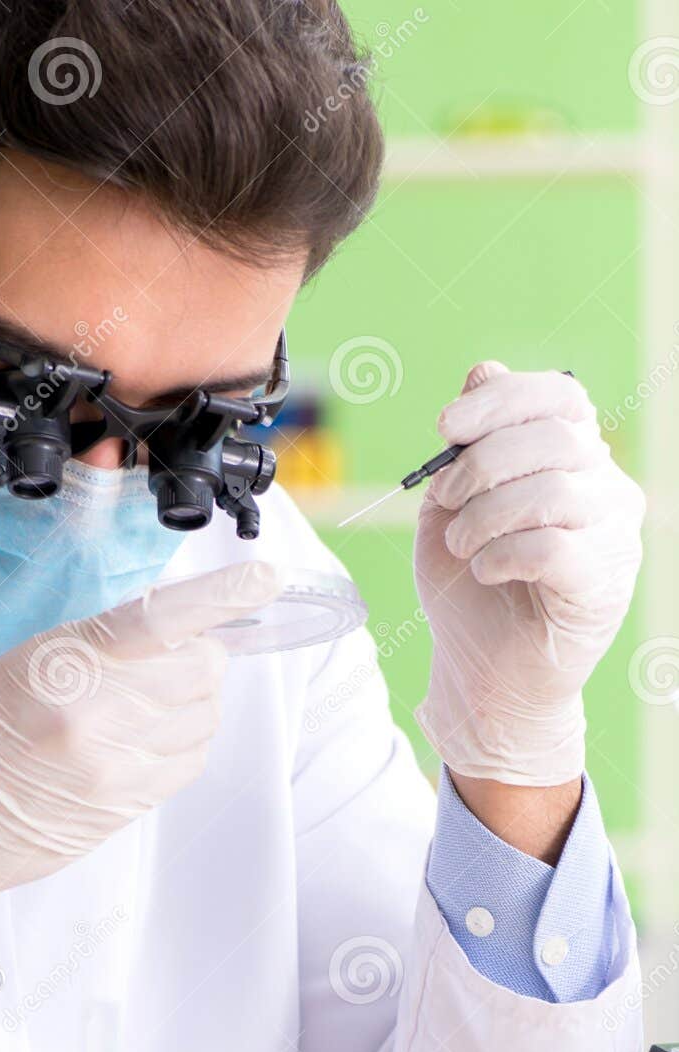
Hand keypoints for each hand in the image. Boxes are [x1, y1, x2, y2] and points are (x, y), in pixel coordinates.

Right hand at [0, 561, 281, 920]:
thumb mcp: (7, 669)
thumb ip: (85, 651)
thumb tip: (157, 638)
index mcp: (55, 667)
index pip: (158, 621)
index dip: (219, 596)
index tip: (262, 578)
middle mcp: (91, 717)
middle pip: (197, 667)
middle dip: (196, 651)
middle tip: (168, 653)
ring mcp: (111, 769)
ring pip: (202, 714)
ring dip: (192, 697)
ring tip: (146, 700)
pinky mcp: (119, 808)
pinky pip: (186, 760)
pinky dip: (183, 738)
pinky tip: (148, 734)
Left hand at [414, 362, 643, 786]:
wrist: (481, 671)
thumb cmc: (469, 587)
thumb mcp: (451, 508)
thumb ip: (466, 446)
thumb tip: (483, 372)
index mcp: (572, 460)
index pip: (560, 397)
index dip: (503, 400)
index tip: (447, 426)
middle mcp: (605, 489)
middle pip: (555, 437)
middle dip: (482, 464)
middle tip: (446, 501)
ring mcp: (612, 538)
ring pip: (554, 492)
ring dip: (486, 516)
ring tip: (462, 546)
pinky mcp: (602, 587)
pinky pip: (556, 548)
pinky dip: (503, 554)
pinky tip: (484, 571)